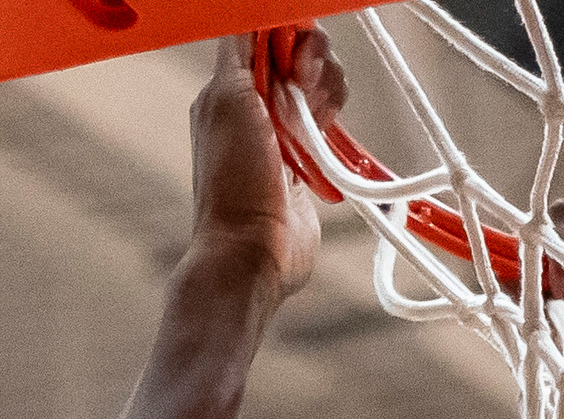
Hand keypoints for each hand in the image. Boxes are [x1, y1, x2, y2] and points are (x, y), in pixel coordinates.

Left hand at [188, 31, 347, 299]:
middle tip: (304, 92)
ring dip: (327, 94)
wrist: (254, 249)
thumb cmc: (235, 181)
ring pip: (321, 84)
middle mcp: (256, 103)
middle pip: (301, 52)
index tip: (295, 54)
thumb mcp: (229, 96)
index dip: (289, 31)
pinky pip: (331, 122)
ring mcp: (285, 131)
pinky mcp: (310, 158)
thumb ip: (243, 46)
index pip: (266, 30)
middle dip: (313, 64)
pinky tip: (325, 138)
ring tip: (316, 125)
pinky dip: (334, 123)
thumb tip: (259, 14)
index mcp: (229, 84)